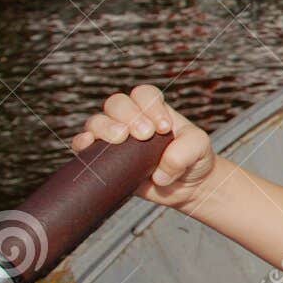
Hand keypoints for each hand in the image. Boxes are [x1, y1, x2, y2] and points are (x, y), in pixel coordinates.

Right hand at [70, 84, 216, 208]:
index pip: (144, 94)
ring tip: (121, 140)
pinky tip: (89, 146)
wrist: (188, 188)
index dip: (150, 107)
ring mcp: (115, 139)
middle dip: (128, 116)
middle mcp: (132, 120)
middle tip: (145, 135)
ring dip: (105, 128)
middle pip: (116, 103)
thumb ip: (185, 152)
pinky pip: (82, 145)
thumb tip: (158, 173)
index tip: (164, 128)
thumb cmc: (193, 161)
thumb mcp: (200, 148)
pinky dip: (82, 142)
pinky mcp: (103, 159)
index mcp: (155, 110)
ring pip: (96, 121)